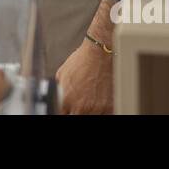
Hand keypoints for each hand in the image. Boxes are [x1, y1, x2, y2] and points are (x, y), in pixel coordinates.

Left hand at [55, 0, 116, 114]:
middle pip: (76, 116)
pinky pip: (105, 112)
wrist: (101, 53)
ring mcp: (96, 108)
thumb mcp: (62, 74)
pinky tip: (102, 96)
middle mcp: (81, 106)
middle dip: (77, 110)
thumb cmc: (83, 60)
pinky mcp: (110, 106)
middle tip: (82, 101)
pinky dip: (103, 107)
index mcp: (66, 100)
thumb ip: (60, 89)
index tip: (69, 107)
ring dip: (92, 109)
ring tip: (93, 96)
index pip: (63, 114)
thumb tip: (58, 96)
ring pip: (92, 115)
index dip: (66, 110)